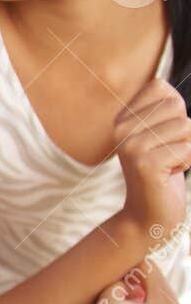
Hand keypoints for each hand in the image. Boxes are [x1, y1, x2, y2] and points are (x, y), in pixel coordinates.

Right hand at [113, 78, 190, 247]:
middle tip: (167, 154)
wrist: (149, 216)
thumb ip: (172, 111)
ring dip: (187, 148)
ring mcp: (130, 146)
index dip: (175, 110)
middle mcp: (120, 128)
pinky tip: (169, 175)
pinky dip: (187, 163)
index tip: (163, 136)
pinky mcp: (144, 164)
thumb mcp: (165, 134)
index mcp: (122, 118)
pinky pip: (188, 149)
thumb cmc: (165, 172)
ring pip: (186, 127)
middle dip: (184, 131)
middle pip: (176, 106)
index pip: (160, 87)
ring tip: (169, 165)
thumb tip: (185, 113)